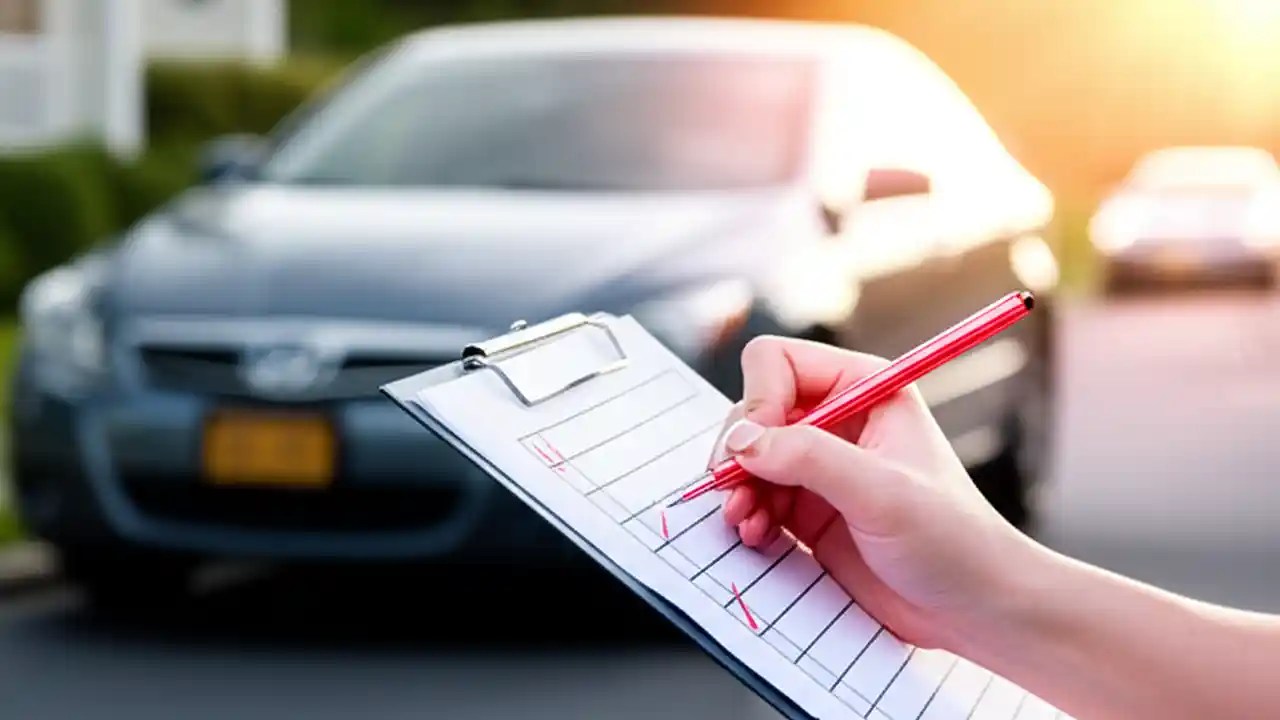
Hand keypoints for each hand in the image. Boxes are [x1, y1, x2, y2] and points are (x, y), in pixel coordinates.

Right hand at [712, 336, 1038, 650]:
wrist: (973, 610)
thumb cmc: (953, 540)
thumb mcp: (882, 492)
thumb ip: (808, 457)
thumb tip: (741, 442)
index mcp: (865, 389)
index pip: (779, 362)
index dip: (759, 399)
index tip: (756, 449)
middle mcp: (838, 420)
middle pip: (755, 409)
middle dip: (740, 451)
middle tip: (736, 491)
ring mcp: (821, 467)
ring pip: (748, 456)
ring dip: (736, 487)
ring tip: (746, 522)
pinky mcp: (809, 510)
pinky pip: (755, 496)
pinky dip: (746, 514)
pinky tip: (758, 536)